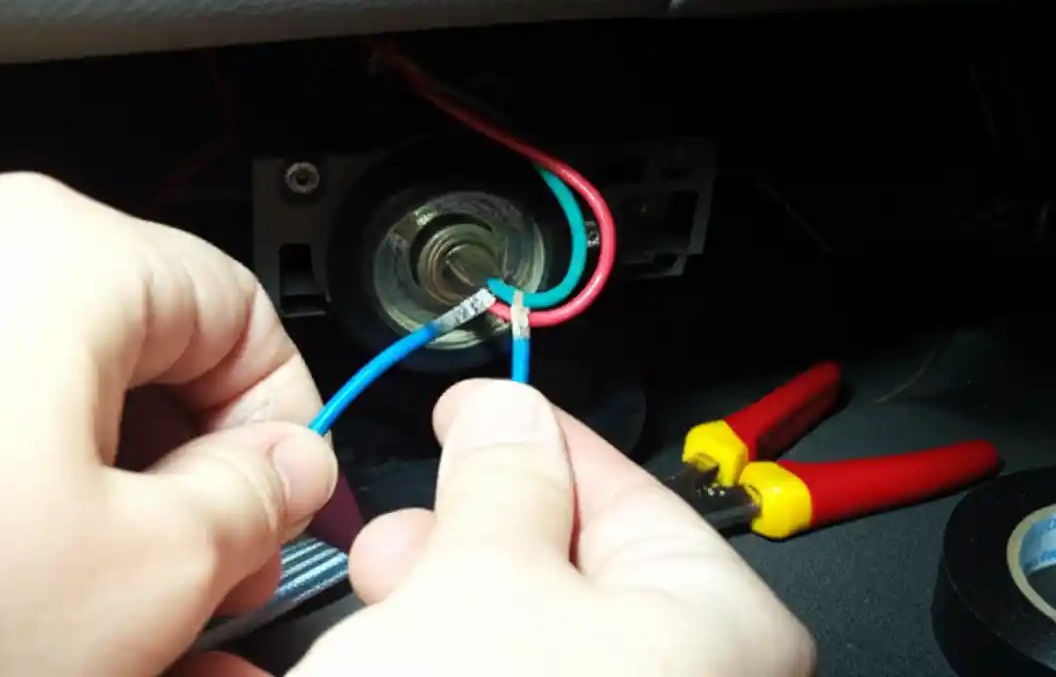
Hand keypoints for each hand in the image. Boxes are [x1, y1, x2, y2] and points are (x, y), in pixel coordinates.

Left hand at [0, 173, 337, 674]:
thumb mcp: (151, 567)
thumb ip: (259, 500)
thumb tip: (285, 473)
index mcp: (63, 253)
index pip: (248, 315)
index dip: (288, 427)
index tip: (281, 511)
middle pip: (154, 368)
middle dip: (193, 489)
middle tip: (201, 583)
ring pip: (63, 416)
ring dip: (113, 517)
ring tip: (121, 616)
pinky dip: (28, 511)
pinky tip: (41, 597)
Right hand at [189, 380, 814, 675]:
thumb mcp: (488, 584)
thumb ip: (500, 480)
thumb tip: (505, 410)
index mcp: (712, 623)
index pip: (617, 485)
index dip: (526, 436)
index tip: (474, 406)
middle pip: (557, 575)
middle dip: (456, 547)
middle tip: (391, 542)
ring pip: (506, 649)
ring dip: (422, 624)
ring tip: (359, 631)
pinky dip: (417, 671)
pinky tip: (343, 667)